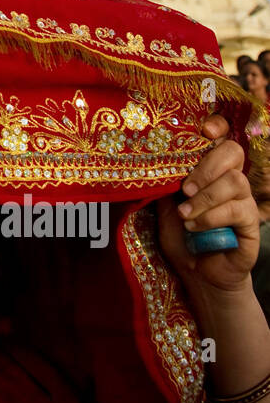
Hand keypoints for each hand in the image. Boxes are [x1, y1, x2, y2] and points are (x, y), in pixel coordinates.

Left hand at [156, 114, 259, 295]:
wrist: (197, 274)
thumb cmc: (182, 237)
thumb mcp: (166, 207)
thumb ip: (166, 184)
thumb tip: (152, 160)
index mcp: (209, 170)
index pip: (221, 138)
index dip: (216, 127)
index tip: (203, 131)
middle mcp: (229, 180)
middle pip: (233, 152)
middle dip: (206, 166)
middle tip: (184, 188)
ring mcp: (243, 200)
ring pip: (235, 181)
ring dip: (205, 197)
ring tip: (185, 215)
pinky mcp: (250, 222)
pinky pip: (237, 209)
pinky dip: (211, 217)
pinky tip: (194, 227)